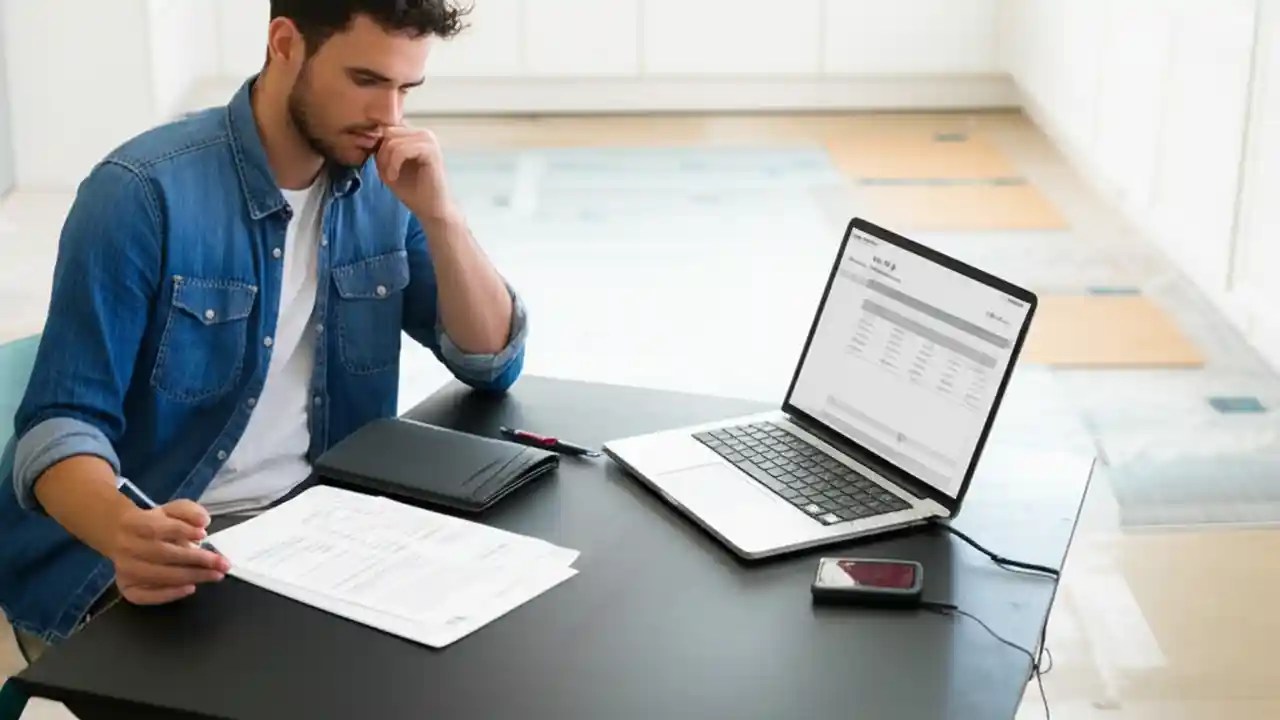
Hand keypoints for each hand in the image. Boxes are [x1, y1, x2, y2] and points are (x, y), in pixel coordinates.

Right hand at [108, 500, 229, 604]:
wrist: (121, 536)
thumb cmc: (155, 524)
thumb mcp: (173, 510)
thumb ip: (190, 511)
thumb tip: (203, 522)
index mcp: (136, 523)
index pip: (157, 528)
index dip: (182, 531)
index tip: (203, 534)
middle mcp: (127, 548)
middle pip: (162, 554)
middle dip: (196, 560)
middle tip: (222, 564)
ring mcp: (125, 569)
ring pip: (157, 575)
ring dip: (190, 576)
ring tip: (214, 575)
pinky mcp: (126, 587)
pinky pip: (144, 596)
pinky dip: (168, 594)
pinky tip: (189, 588)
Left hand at [374, 125, 458, 222]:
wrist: (431, 209)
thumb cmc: (412, 191)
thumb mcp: (388, 167)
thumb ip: (380, 151)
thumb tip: (369, 138)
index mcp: (415, 136)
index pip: (387, 129)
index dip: (378, 146)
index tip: (379, 167)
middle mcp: (423, 133)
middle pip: (388, 132)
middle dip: (381, 153)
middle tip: (385, 173)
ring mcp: (429, 140)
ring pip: (393, 140)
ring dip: (386, 161)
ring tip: (390, 176)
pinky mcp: (431, 151)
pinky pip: (401, 150)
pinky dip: (393, 164)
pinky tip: (394, 177)